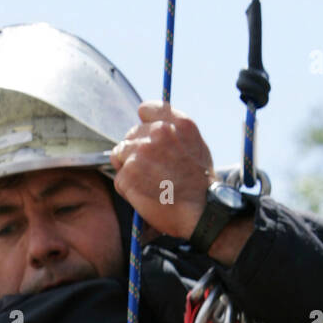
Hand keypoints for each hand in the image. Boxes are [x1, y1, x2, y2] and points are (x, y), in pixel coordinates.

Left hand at [110, 102, 211, 240]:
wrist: (202, 212)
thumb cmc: (201, 185)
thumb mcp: (197, 146)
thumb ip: (175, 132)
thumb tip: (154, 126)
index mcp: (177, 123)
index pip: (146, 110)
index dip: (144, 125)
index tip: (148, 139)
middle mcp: (158, 132)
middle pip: (130, 135)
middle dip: (136, 152)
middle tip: (152, 172)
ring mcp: (141, 153)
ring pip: (120, 155)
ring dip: (129, 170)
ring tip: (149, 184)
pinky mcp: (129, 174)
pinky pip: (119, 179)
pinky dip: (128, 190)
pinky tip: (145, 196)